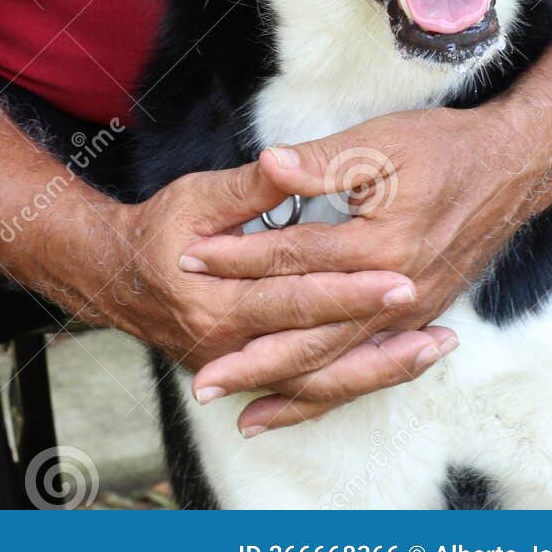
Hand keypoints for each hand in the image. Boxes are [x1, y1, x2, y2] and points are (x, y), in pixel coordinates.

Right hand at [89, 161, 441, 384]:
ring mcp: (240, 370)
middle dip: (377, 329)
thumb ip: (248, 189)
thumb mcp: (197, 197)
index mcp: (214, 304)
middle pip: (316, 348)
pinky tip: (403, 363)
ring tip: (435, 347)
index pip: (293, 298)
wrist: (115, 276)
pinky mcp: (253, 375)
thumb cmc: (158, 229)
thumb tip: (280, 162)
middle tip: (431, 308)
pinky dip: (360, 378)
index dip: (347, 287)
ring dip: (381, 366)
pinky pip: (313, 389)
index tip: (398, 272)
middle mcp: (229, 350)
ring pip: (322, 382)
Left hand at [181, 105, 529, 432]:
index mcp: (381, 245)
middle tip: (203, 379)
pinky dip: (331, 393)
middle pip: (313, 337)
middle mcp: (397, 293)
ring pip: (341, 367)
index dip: (237, 257)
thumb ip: (321, 161)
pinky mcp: (418, 319)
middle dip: (254, 359)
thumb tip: (269, 164)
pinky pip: (368, 369)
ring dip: (289, 391)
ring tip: (240, 412)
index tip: (188, 260)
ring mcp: (411, 313)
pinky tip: (298, 405)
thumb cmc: (443, 147)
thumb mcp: (380, 141)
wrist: (511, 166)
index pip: (293, 259)